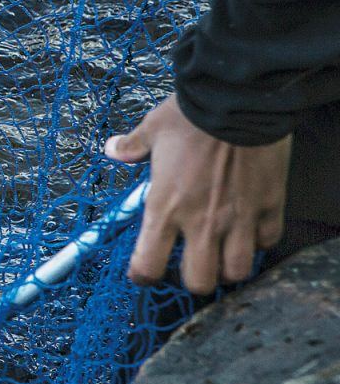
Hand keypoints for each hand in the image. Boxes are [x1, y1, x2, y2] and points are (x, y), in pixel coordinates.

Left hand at [105, 94, 291, 293]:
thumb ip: (132, 147)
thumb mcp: (153, 129)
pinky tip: (250, 230)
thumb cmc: (193, 116)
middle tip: (191, 263)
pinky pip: (267, 242)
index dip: (144, 276)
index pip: (148, 266)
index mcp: (164, 208)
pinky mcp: (269, 206)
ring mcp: (238, 218)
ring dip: (228, 267)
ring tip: (223, 254)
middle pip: (199, 282)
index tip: (146, 271)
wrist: (239, 101)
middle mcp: (201, 222)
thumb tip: (114, 149)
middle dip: (193, 278)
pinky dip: (259, 242)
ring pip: (236, 271)